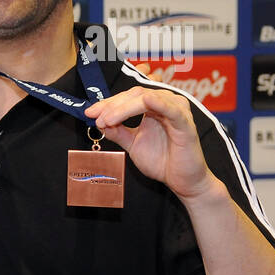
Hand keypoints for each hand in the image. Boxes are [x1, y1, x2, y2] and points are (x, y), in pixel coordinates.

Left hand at [84, 87, 215, 201]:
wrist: (181, 181)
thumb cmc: (162, 160)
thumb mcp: (132, 144)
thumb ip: (117, 131)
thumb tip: (99, 121)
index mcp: (154, 105)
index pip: (127, 97)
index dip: (107, 103)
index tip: (89, 113)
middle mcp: (166, 103)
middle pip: (135, 94)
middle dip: (112, 105)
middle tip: (96, 117)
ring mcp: (177, 111)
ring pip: (147, 98)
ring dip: (124, 108)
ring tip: (107, 120)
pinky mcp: (185, 123)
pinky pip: (171, 109)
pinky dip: (158, 103)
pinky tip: (146, 101)